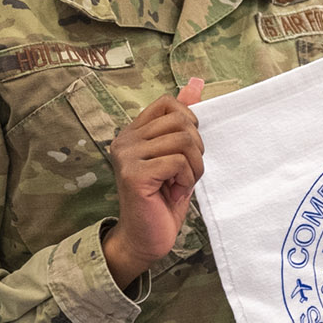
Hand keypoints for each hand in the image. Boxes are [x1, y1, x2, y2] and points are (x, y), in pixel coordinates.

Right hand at [103, 78, 204, 288]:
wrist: (146, 239)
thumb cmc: (164, 199)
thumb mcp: (178, 156)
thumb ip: (182, 121)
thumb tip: (197, 83)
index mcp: (133, 133)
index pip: (169, 103)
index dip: (189, 123)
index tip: (187, 150)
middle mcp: (125, 140)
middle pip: (182, 122)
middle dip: (196, 150)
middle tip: (185, 173)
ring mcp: (127, 156)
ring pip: (184, 141)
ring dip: (194, 168)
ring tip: (180, 184)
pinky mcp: (134, 174)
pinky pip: (178, 162)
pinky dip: (186, 179)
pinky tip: (174, 193)